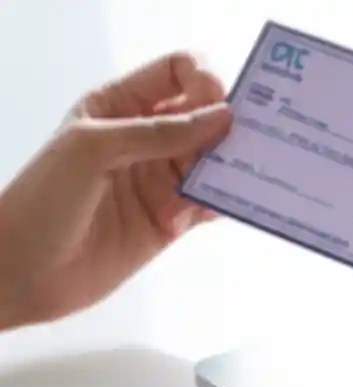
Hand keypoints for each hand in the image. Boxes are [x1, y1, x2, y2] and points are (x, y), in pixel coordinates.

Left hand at [0, 52, 230, 330]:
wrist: (25, 271)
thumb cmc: (43, 200)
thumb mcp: (95, 149)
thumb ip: (160, 132)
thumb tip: (223, 118)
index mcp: (119, 105)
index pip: (178, 74)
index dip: (205, 81)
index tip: (224, 102)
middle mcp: (144, 138)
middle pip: (205, 116)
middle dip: (230, 124)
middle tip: (253, 140)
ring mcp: (160, 179)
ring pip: (215, 160)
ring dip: (231, 166)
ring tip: (239, 179)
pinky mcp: (173, 219)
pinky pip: (212, 202)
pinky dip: (226, 202)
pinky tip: (223, 207)